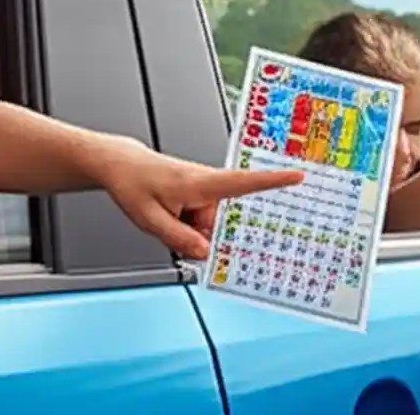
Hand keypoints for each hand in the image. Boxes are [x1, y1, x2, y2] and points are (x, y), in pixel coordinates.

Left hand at [95, 137, 303, 258]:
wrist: (121, 165)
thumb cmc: (133, 183)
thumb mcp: (150, 220)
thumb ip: (179, 239)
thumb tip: (207, 253)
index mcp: (200, 184)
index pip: (242, 183)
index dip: (272, 181)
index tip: (297, 176)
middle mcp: (205, 185)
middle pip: (218, 223)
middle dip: (200, 235)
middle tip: (173, 228)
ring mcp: (201, 191)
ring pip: (206, 225)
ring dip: (190, 230)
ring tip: (165, 216)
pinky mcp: (197, 196)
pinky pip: (199, 220)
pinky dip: (186, 225)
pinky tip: (169, 217)